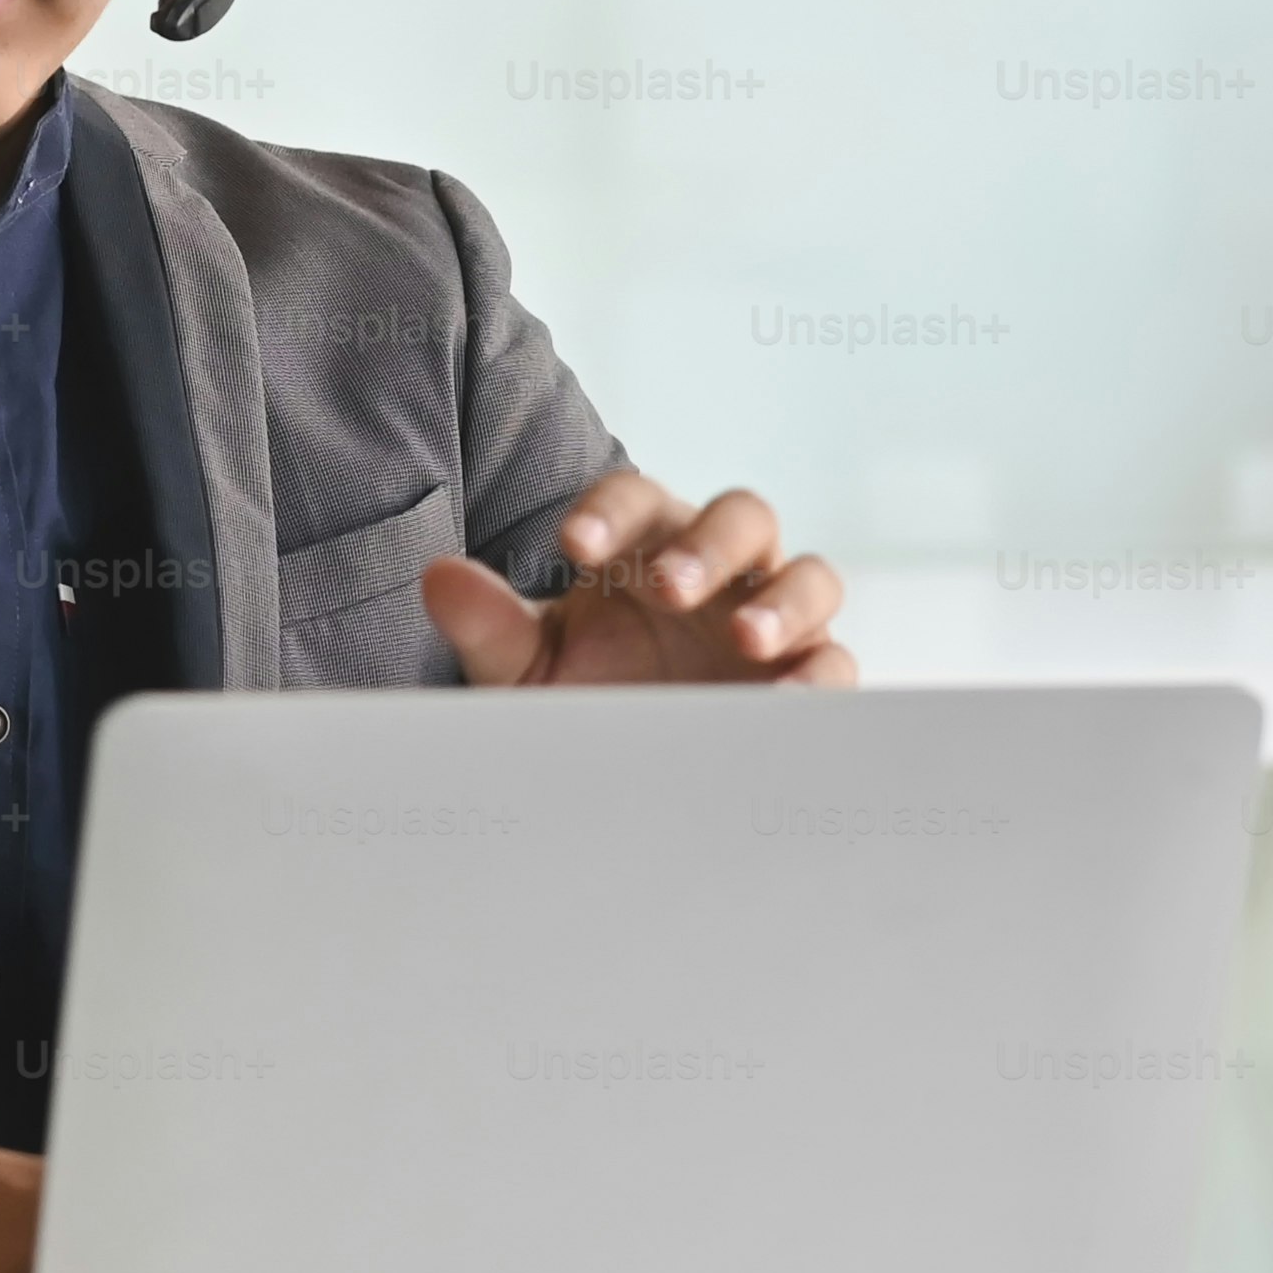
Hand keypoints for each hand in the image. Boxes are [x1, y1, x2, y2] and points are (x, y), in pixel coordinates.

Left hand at [419, 469, 856, 688]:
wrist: (621, 771)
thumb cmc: (578, 694)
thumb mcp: (523, 668)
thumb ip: (488, 623)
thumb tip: (438, 577)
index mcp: (648, 543)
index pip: (637, 500)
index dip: (609, 511)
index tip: (571, 545)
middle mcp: (722, 569)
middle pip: (742, 517)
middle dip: (708, 546)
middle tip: (668, 586)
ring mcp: (774, 620)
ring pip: (809, 578)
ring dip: (782, 602)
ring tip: (746, 638)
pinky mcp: (808, 676)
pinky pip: (835, 664)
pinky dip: (821, 678)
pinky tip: (788, 703)